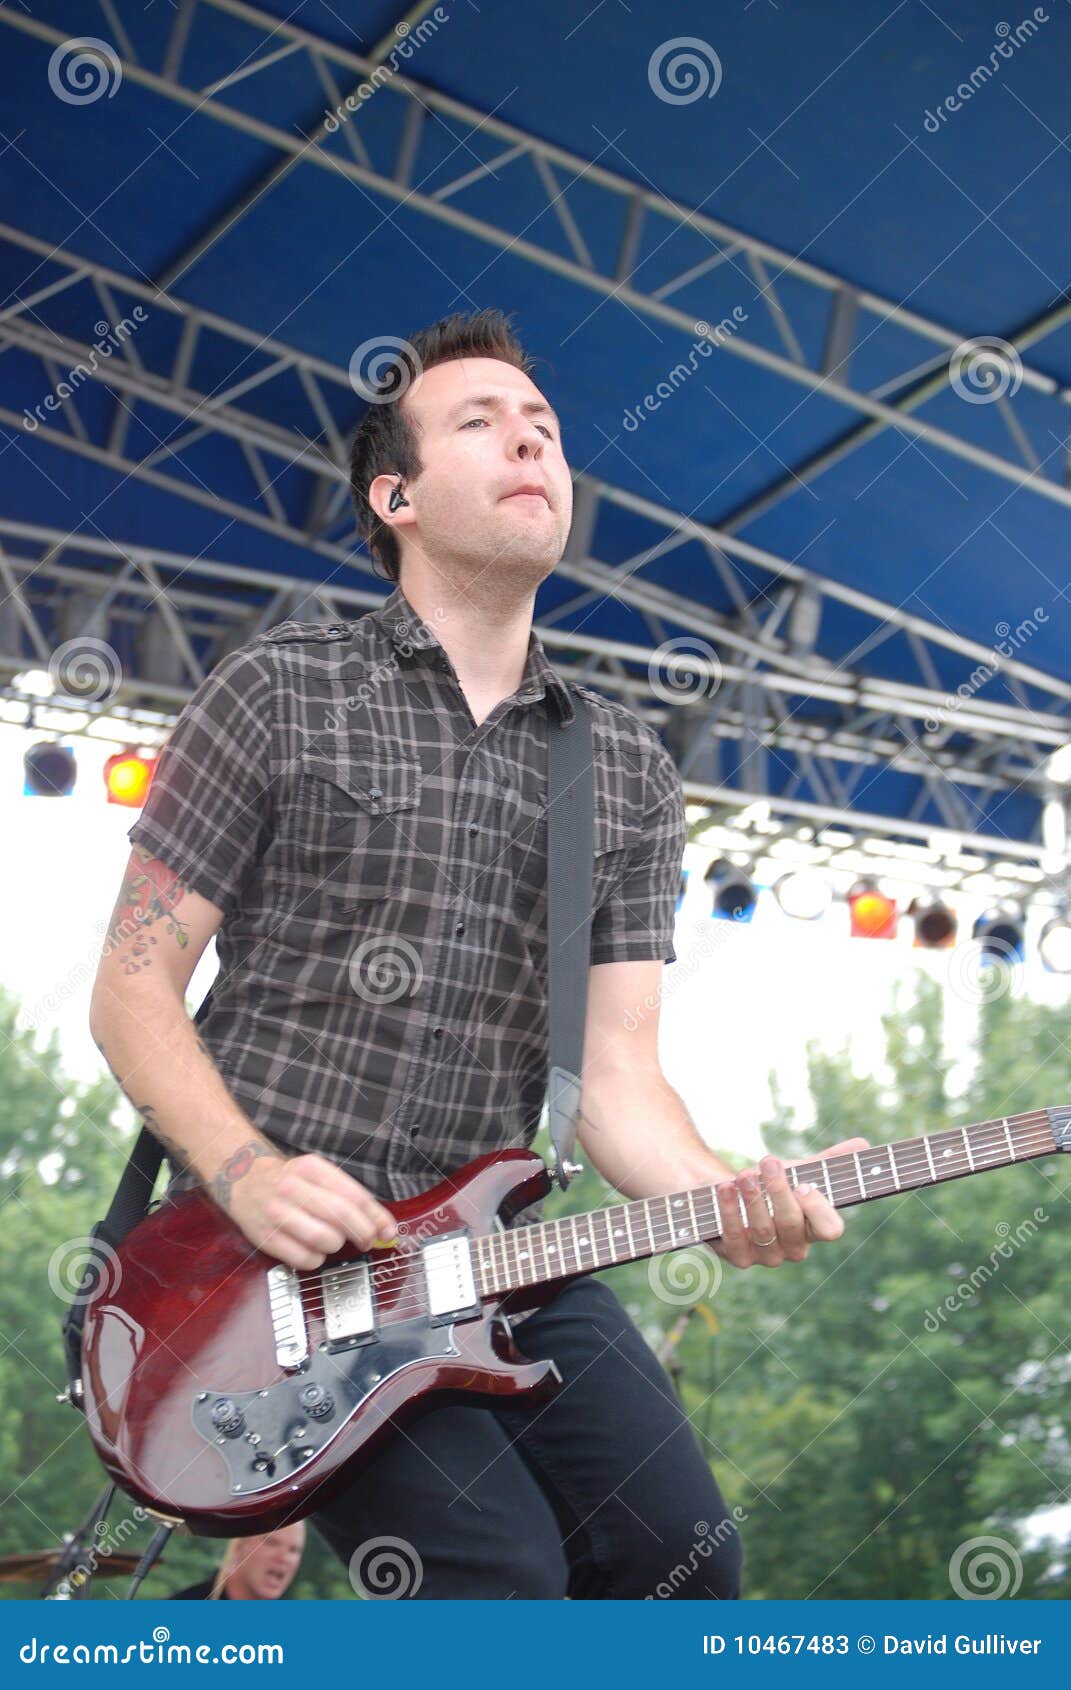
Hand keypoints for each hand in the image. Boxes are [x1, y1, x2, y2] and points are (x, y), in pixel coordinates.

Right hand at [210, 1143, 397, 1269]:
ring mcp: (277, 1213)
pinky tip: (312, 1249)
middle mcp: (293, 1188)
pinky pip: (305, 1259)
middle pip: (341, 1216)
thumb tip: (383, 1226)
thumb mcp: (318, 1175)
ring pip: (325, 1239)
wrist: (241, 1179)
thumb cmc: (289, 1180)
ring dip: (336, 1245)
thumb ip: (350, 1196)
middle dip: (362, 1233)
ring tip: (332, 1240)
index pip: (353, 1195)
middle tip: (367, 1239)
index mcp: (311, 1168)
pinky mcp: (266, 1237)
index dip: (375, 1218)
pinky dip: (316, 1259)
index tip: (386, 1231)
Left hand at [711, 1136, 869, 1269]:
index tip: (805, 1184)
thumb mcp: (800, 1171)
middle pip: (792, 1225)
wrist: (730, 1193)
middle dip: (779, 1191)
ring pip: (763, 1231)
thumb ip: (829, 1162)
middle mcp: (794, 1247)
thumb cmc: (772, 1185)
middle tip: (768, 1161)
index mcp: (815, 1228)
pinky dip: (729, 1211)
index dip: (819, 1209)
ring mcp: (766, 1255)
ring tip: (744, 1174)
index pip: (830, 1229)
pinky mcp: (738, 1256)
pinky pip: (734, 1238)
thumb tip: (863, 1144)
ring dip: (753, 1198)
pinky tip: (725, 1189)